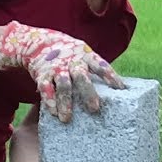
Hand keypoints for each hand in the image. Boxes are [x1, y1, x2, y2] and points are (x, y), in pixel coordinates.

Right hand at [0, 21, 124, 122]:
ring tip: (66, 118)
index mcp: (86, 56)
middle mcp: (72, 61)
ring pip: (63, 85)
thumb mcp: (84, 55)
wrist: (40, 42)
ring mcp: (57, 67)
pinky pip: (46, 87)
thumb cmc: (70, 55)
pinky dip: (49, 100)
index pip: (101, 65)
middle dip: (88, 93)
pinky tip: (53, 112)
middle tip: (94, 109)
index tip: (121, 88)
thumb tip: (119, 91)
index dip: (111, 76)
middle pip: (81, 76)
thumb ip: (95, 70)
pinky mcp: (43, 74)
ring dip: (65, 102)